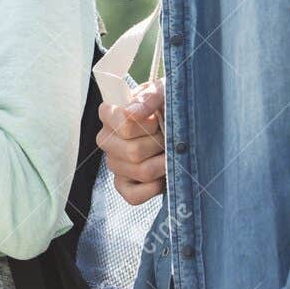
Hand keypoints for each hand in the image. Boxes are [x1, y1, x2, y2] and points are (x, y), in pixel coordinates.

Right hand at [96, 78, 166, 203]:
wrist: (183, 124)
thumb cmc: (169, 105)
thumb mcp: (163, 92)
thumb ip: (148, 98)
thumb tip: (131, 114)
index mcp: (110, 114)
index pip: (122, 124)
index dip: (146, 124)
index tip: (156, 118)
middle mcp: (106, 140)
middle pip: (133, 152)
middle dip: (159, 145)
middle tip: (166, 136)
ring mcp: (113, 163)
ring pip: (140, 172)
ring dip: (163, 163)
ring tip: (168, 153)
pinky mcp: (123, 185)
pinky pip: (132, 196)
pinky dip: (153, 188)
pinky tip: (162, 176)